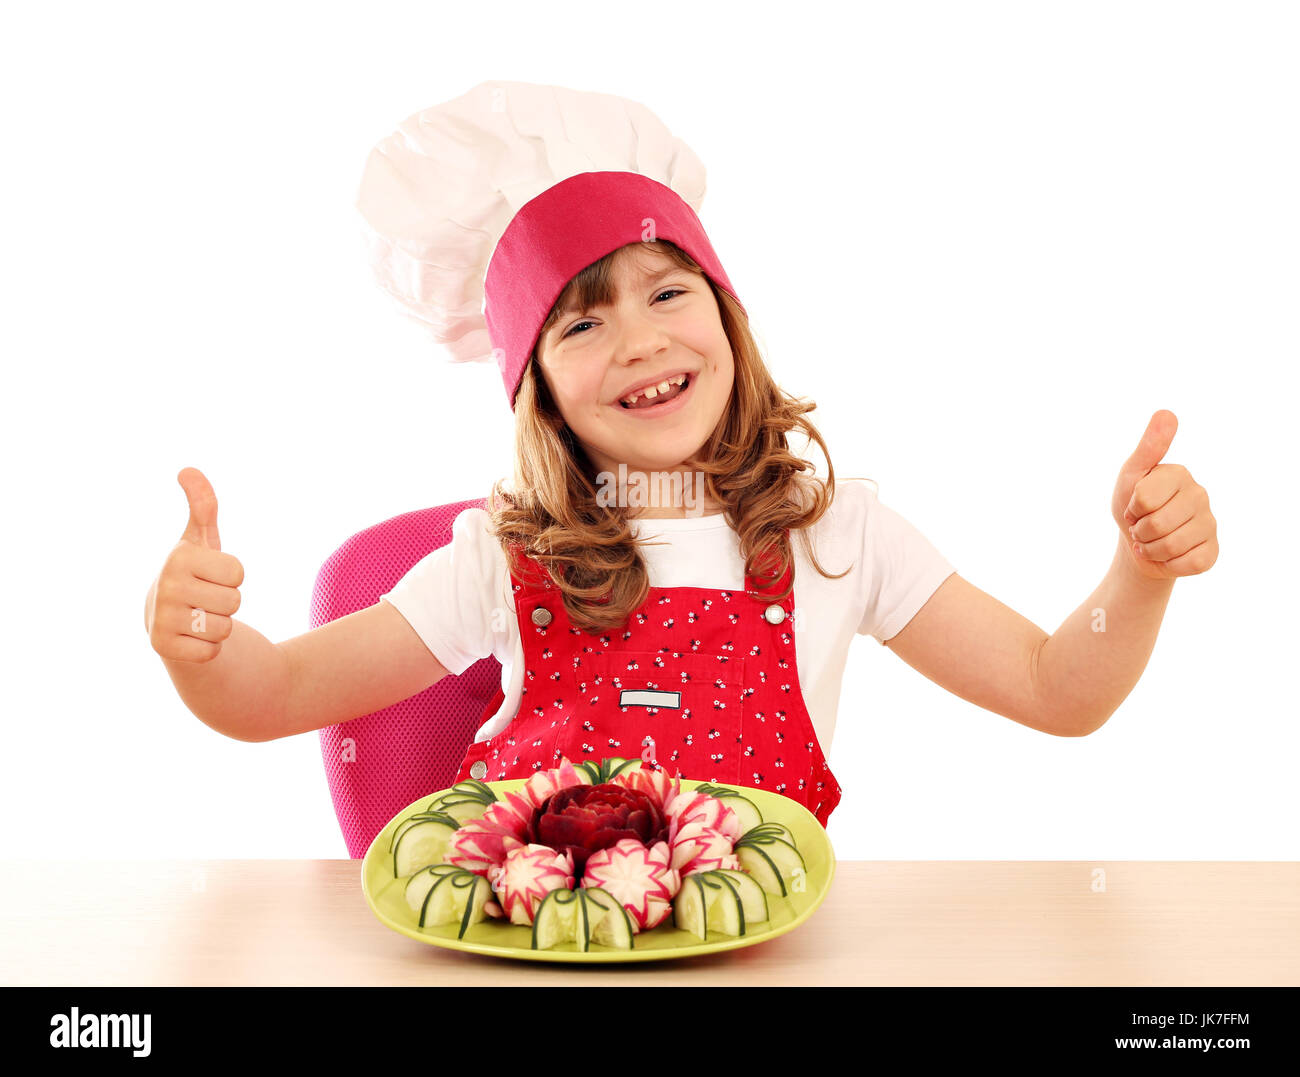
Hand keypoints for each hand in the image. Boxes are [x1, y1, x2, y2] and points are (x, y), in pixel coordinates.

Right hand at [144, 468, 244, 660]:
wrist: (165, 619)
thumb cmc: (193, 574)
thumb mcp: (202, 540)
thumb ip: (203, 505)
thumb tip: (187, 470)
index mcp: (179, 557)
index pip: (238, 573)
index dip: (232, 577)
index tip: (212, 576)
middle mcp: (166, 585)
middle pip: (235, 601)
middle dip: (228, 603)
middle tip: (205, 599)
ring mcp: (161, 617)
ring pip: (225, 627)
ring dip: (219, 626)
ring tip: (198, 617)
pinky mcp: (162, 647)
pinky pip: (212, 651)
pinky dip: (209, 648)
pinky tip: (191, 637)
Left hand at [1110, 410, 1218, 581]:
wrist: (1139, 546)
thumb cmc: (1133, 507)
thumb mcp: (1131, 476)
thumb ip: (1148, 447)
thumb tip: (1167, 413)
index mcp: (1179, 474)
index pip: (1145, 499)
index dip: (1132, 508)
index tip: (1135, 506)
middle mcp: (1200, 495)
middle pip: (1157, 524)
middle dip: (1139, 531)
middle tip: (1142, 526)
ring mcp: (1210, 523)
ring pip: (1171, 546)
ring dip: (1151, 549)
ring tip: (1152, 541)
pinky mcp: (1212, 551)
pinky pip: (1187, 563)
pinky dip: (1168, 564)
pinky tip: (1168, 555)